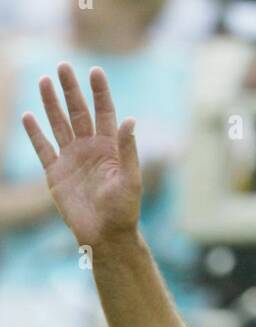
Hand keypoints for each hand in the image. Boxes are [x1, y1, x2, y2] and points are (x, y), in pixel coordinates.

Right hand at [21, 64, 141, 249]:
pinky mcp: (55, 173)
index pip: (104, 113)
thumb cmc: (124, 211)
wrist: (106, 236)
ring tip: (44, 81)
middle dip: (71, 90)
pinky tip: (28, 116)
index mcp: (110, 149)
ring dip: (51, 103)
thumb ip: (129, 150)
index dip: (100, 92)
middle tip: (63, 66)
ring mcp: (71, 159)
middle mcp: (89, 149)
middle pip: (78, 112)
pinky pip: (43, 148)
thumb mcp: (131, 180)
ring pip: (59, 124)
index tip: (95, 71)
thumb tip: (130, 120)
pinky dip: (35, 133)